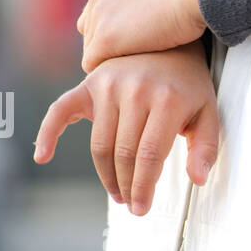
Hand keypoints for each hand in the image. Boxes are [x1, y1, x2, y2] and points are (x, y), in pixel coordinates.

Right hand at [34, 41, 217, 215]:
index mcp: (167, 100)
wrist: (171, 42)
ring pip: (100, 144)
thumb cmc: (188, 83)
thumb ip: (205, 147)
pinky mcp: (89, 82)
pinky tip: (42, 156)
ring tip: (117, 190)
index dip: (143, 187)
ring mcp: (109, 84)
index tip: (141, 207)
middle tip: (131, 202)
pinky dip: (48, 133)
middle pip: (123, 154)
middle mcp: (135, 91)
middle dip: (126, 185)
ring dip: (106, 175)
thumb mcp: (207, 112)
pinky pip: (60, 110)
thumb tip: (198, 179)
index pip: (149, 156)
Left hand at [78, 0, 204, 72]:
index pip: (98, 17)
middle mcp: (97, 0)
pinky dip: (111, 72)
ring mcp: (98, 20)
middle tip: (141, 53)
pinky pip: (93, 66)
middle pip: (92, 36)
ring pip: (93, 52)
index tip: (143, 38)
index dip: (121, 30)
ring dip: (113, 60)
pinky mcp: (105, 41)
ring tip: (138, 64)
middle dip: (112, 47)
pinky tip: (132, 70)